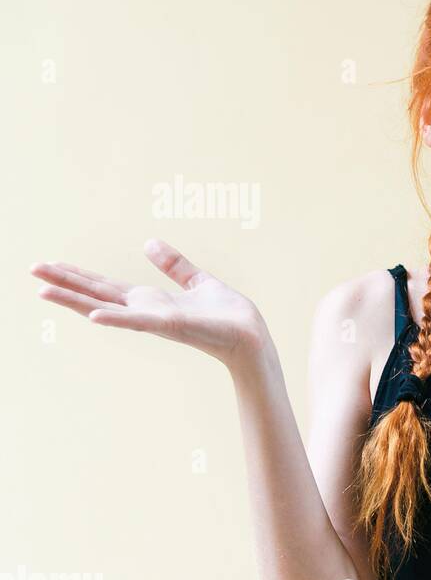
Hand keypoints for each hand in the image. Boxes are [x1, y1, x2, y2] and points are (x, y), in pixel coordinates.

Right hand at [30, 239, 268, 369]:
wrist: (251, 337)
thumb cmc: (228, 315)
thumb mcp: (198, 282)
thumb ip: (175, 265)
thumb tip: (149, 243)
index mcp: (150, 302)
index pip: (106, 285)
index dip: (78, 275)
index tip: (50, 264)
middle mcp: (146, 312)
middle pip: (97, 294)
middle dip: (64, 283)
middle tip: (30, 270)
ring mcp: (154, 321)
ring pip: (107, 308)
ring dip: (75, 300)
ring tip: (42, 291)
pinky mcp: (170, 326)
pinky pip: (139, 322)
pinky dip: (116, 319)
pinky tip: (92, 316)